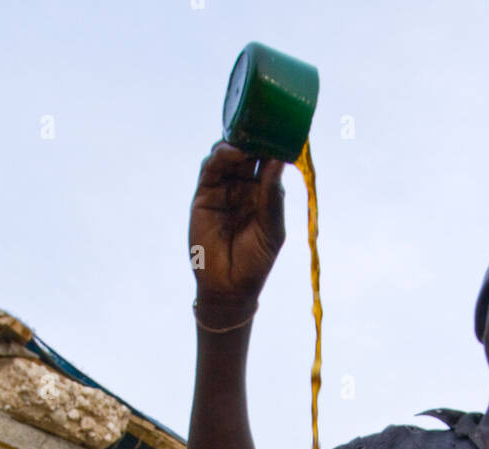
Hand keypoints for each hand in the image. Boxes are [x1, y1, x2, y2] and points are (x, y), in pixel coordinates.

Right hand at [189, 140, 285, 315]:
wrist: (229, 287)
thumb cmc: (256, 262)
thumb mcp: (272, 230)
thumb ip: (273, 197)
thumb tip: (278, 161)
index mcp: (264, 192)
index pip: (269, 160)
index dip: (274, 144)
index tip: (284, 127)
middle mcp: (244, 186)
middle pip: (248, 151)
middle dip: (255, 135)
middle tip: (263, 120)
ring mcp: (223, 189)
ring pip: (229, 155)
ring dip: (237, 143)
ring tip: (248, 139)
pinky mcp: (205, 194)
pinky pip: (211, 169)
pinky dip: (220, 157)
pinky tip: (232, 152)